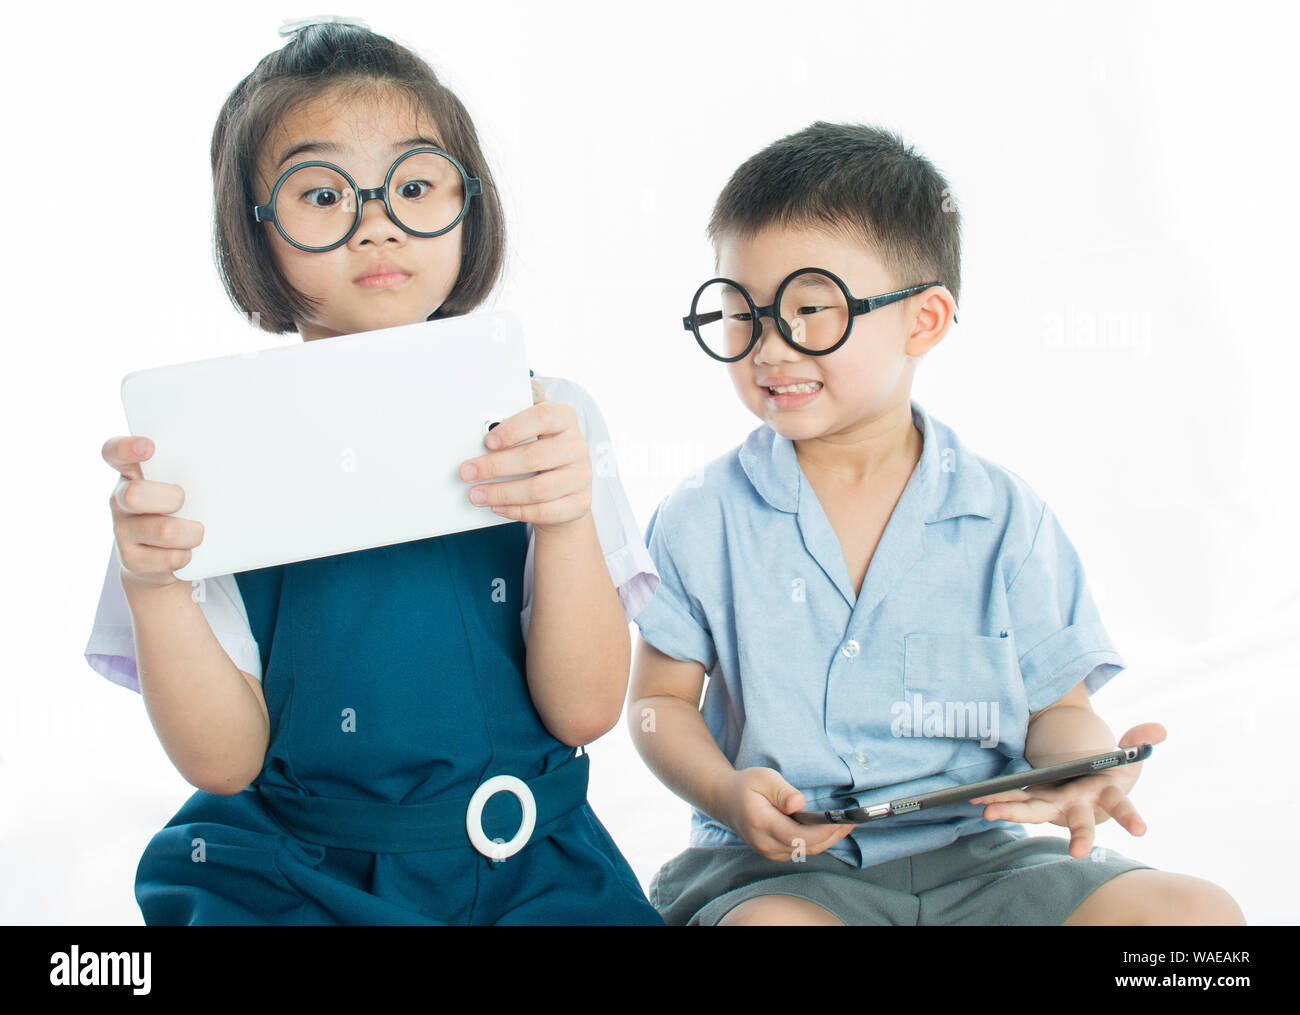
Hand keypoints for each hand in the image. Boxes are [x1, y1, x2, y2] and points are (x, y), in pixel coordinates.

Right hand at [103, 435, 203, 590]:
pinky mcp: (132, 560)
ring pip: (165, 530)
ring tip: (195, 533)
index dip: (126, 448)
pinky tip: (185, 552)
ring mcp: (122, 531)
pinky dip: (187, 555)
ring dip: (191, 533)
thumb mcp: (181, 489)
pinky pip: (171, 558)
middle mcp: (120, 500)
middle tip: (183, 502)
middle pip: (135, 494)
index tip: (148, 446)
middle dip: (171, 498)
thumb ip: (189, 475)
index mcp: (131, 474)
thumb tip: (228, 466)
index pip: (114, 452)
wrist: (161, 563)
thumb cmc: (179, 514)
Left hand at [458, 379, 592, 532]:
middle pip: (534, 457)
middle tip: (468, 472)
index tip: (488, 441)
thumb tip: (497, 408)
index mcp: (565, 419)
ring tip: (477, 494)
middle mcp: (577, 446)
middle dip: (495, 466)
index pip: (543, 417)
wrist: (565, 486)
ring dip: (501, 493)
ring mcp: (580, 476)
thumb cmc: (541, 451)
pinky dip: (517, 511)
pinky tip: (497, 507)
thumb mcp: (532, 428)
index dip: (513, 429)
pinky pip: (545, 511)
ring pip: (538, 489)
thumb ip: (516, 415)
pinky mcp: (579, 503)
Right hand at [715, 767, 854, 861]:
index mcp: (762, 824)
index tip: (842, 821)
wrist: (724, 800)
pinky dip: (817, 841)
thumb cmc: (745, 786)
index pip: (799, 836)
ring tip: (846, 825)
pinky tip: (829, 830)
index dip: (823, 832)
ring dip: (827, 839)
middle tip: (852, 822)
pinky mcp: (774, 852)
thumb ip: (782, 791)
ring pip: (806, 851)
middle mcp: (766, 843)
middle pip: (806, 846)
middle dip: (832, 836)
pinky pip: (800, 850)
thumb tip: (799, 804)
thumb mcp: (762, 778)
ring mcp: (769, 851)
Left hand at [969, 723, 1166, 858]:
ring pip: (1035, 812)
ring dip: (1012, 812)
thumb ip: (1139, 742)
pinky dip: (997, 799)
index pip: (1121, 805)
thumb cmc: (1110, 774)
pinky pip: (1014, 799)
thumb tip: (1159, 729)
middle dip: (1078, 836)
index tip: (1141, 830)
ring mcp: (1055, 805)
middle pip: (1079, 822)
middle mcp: (1080, 806)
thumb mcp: (1129, 757)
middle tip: (1078, 853)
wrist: (1086, 785)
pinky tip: (974, 800)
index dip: (1130, 817)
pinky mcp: (1034, 798)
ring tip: (988, 812)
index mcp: (1105, 795)